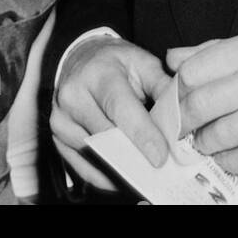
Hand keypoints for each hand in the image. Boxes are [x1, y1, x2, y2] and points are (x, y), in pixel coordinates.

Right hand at [51, 36, 171, 191]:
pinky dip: (106, 177)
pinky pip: (83, 168)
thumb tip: (180, 118)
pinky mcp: (57, 138)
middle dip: (136, 156)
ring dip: (122, 169)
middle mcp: (74, 96)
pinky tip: (125, 178)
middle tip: (160, 171)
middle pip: (107, 137)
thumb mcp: (142, 62)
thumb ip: (162, 87)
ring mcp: (61, 120)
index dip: (142, 135)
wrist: (80, 58)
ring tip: (146, 175)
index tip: (160, 157)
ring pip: (95, 156)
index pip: (120, 109)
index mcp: (98, 74)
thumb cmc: (115, 62)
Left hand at [167, 31, 237, 175]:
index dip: (180, 87)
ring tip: (207, 139)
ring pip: (218, 136)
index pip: (194, 70)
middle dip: (185, 119)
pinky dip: (230, 161)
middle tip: (185, 123)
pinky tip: (230, 154)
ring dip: (205, 142)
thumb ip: (217, 49)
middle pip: (200, 105)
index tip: (179, 95)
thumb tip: (176, 57)